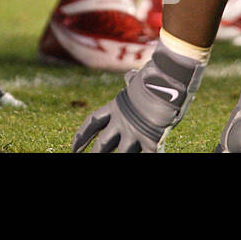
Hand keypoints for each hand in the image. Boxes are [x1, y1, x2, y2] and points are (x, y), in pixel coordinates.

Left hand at [72, 42, 205, 152]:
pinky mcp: (151, 141)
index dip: (82, 136)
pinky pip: (146, 156)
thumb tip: (130, 76)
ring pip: (120, 154)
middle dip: (95, 154)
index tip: (73, 147)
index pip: (93, 123)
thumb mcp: (139, 80)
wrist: (166, 82)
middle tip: (83, 159)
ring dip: (113, 160)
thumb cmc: (155, 78)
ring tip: (105, 164)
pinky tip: (147, 157)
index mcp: (116, 107)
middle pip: (102, 144)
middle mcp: (122, 122)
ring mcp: (135, 133)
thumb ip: (132, 82)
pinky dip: (144, 158)